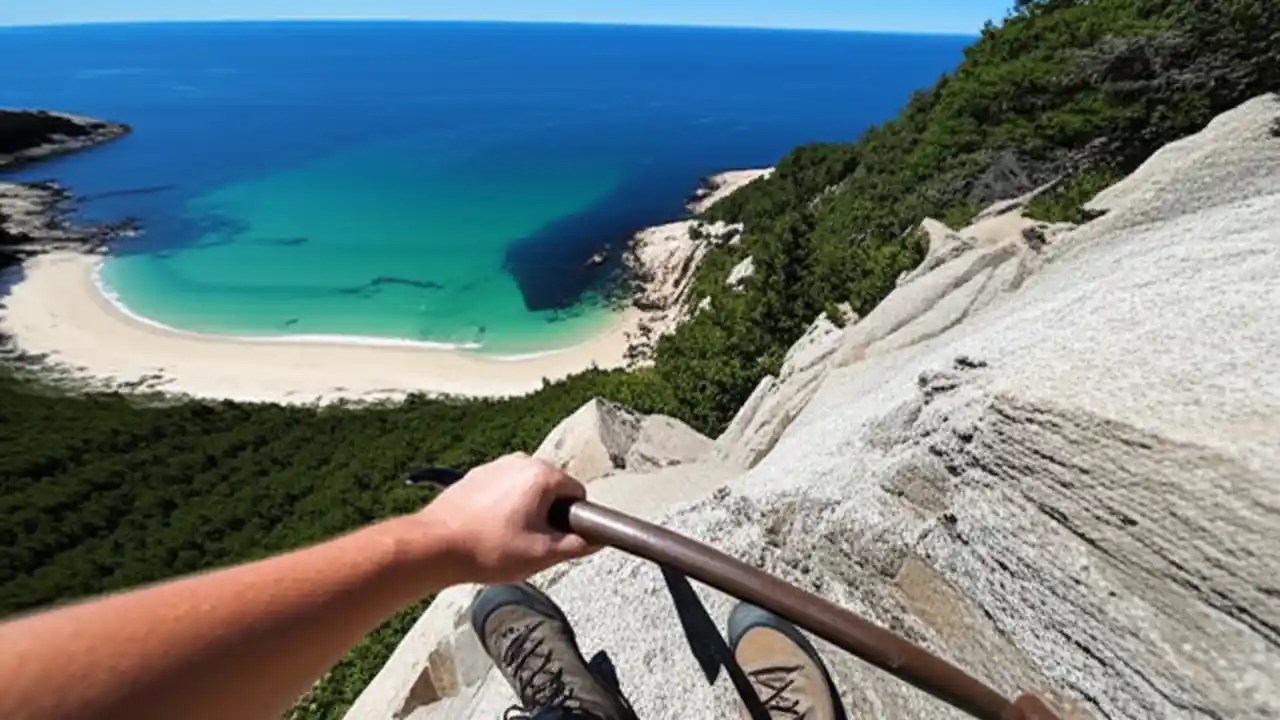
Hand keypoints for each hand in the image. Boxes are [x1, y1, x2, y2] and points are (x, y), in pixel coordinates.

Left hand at [421, 454, 597, 582]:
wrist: (436, 545)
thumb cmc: (488, 549)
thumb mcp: (543, 554)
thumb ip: (577, 545)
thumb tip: (597, 539)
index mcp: (542, 475)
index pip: (577, 493)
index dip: (573, 519)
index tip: (557, 538)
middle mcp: (520, 462)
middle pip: (551, 489)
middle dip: (547, 514)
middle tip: (530, 542)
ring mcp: (495, 466)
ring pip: (526, 489)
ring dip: (524, 510)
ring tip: (506, 539)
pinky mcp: (475, 475)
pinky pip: (502, 489)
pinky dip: (502, 507)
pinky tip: (489, 530)